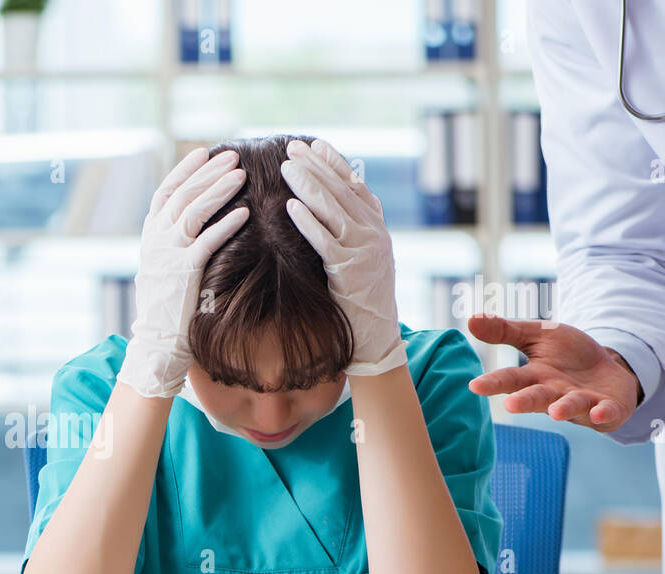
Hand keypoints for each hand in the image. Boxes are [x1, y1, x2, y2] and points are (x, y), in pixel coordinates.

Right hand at [116, 147, 250, 397]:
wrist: (158, 340)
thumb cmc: (168, 306)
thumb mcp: (163, 266)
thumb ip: (174, 240)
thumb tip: (195, 217)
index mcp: (149, 235)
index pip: (165, 190)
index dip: (185, 169)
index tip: (205, 152)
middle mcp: (155, 240)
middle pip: (182, 194)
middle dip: (208, 172)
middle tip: (232, 155)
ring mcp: (167, 255)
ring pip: (192, 210)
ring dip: (218, 190)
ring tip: (241, 174)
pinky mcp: (183, 272)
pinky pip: (207, 241)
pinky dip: (225, 224)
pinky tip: (244, 212)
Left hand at [279, 138, 407, 375]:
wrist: (376, 338)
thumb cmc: (361, 302)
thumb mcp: (362, 261)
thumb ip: (351, 234)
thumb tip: (329, 209)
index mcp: (377, 228)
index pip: (355, 185)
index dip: (334, 163)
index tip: (314, 144)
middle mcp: (374, 233)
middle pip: (342, 190)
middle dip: (315, 166)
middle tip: (292, 147)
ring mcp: (364, 250)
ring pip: (334, 209)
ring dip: (309, 185)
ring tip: (287, 167)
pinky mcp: (349, 270)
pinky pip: (325, 240)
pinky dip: (308, 221)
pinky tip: (289, 206)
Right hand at [466, 314, 640, 431]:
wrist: (609, 367)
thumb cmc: (569, 355)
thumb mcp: (539, 335)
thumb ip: (506, 331)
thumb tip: (470, 320)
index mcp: (534, 377)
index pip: (510, 379)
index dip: (493, 383)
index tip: (475, 386)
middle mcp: (554, 394)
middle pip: (536, 398)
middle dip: (525, 402)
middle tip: (510, 406)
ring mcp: (580, 404)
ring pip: (570, 406)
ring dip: (563, 409)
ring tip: (556, 412)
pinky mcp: (607, 409)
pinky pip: (606, 412)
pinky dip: (603, 413)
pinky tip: (600, 412)